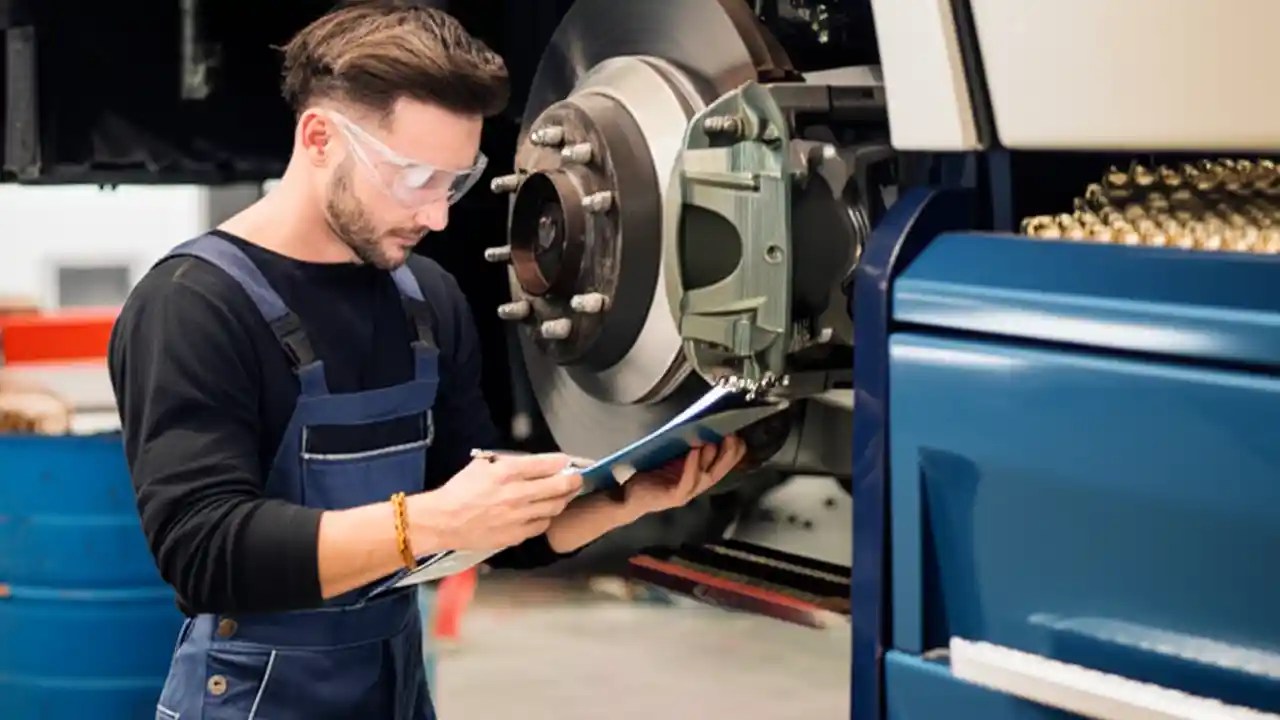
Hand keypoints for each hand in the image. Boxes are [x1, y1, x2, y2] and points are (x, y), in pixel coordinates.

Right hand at [410, 452, 582, 551]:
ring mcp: (519, 516)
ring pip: (555, 507)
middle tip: (577, 479)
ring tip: (563, 496)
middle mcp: (518, 493)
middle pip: (560, 487)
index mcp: (508, 471)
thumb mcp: (481, 465)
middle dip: (573, 481)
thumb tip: (530, 465)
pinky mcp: (516, 534)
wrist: (444, 521)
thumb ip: (507, 463)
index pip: (548, 464)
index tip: (567, 462)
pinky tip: (543, 513)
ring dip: (562, 500)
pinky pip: (542, 525)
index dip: (563, 462)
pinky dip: (546, 518)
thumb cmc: (459, 491)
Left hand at [621, 436, 747, 516]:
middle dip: (729, 455)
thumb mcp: (669, 460)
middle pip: (719, 472)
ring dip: (712, 459)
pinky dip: (692, 467)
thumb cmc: (649, 478)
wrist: (627, 497)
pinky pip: (687, 482)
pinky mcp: (674, 496)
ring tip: (715, 442)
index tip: (740, 437)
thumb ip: (684, 450)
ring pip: (705, 477)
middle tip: (734, 437)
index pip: (721, 466)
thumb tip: (697, 428)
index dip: (733, 454)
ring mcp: (686, 493)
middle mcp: (695, 486)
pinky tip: (694, 453)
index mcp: (696, 477)